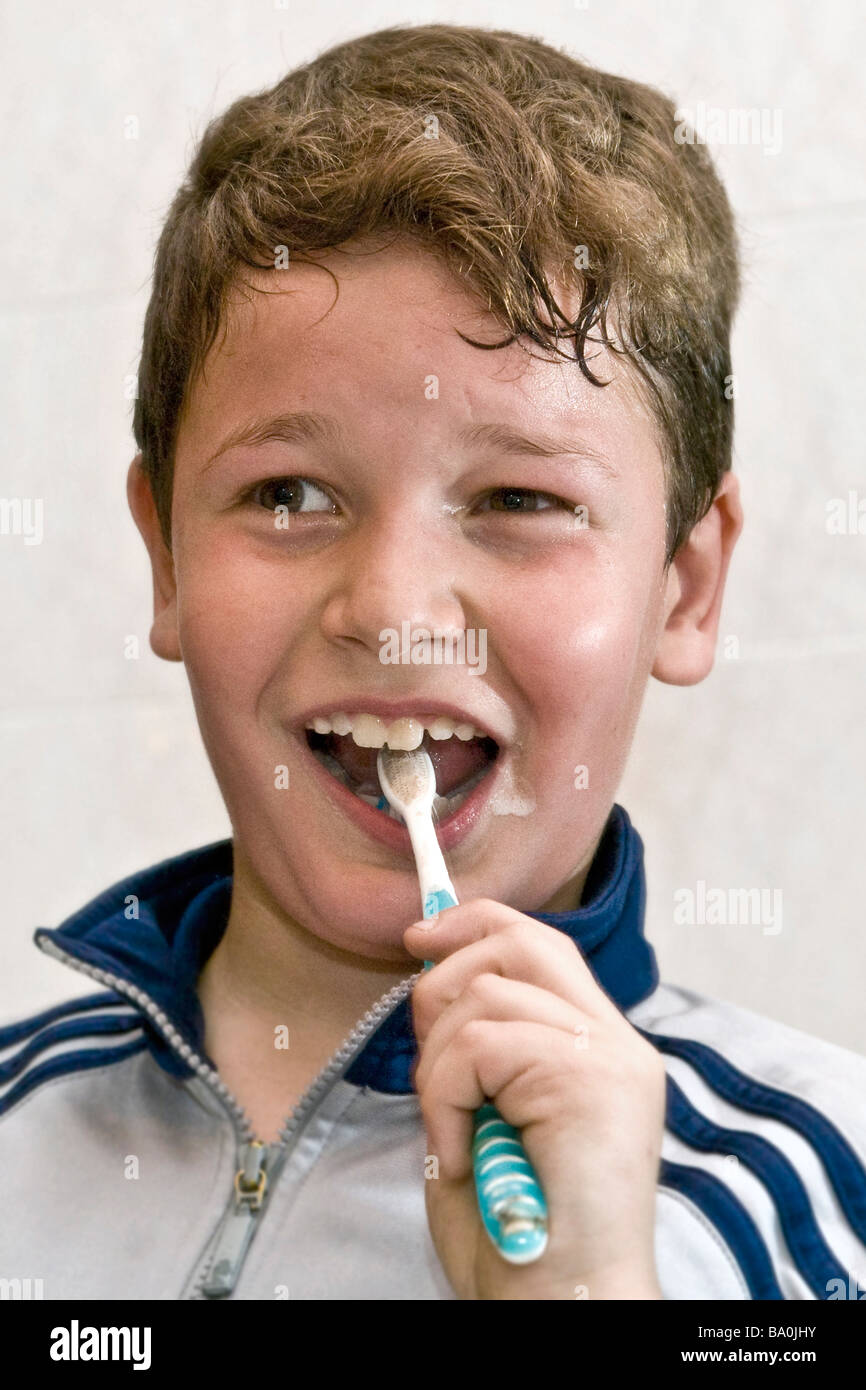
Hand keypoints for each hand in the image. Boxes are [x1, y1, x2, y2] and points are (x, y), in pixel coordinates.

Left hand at [404, 899, 666, 1299]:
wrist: (565, 1308)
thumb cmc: (517, 1238)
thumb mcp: (483, 1123)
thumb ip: (473, 1055)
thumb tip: (430, 988)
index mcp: (598, 1051)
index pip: (541, 946)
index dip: (475, 926)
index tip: (419, 938)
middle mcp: (616, 1044)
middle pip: (524, 941)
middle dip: (448, 969)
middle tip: (422, 1040)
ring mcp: (609, 1057)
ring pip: (488, 993)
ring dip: (439, 1063)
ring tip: (450, 1133)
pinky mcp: (588, 1078)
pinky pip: (481, 1043)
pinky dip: (446, 1095)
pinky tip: (459, 1151)